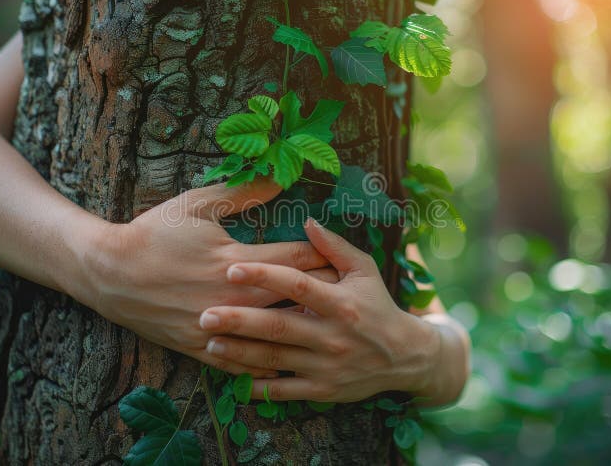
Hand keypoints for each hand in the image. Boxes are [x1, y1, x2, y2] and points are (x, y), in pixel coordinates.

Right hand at [76, 179, 335, 377]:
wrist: (109, 273)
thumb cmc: (154, 232)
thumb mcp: (197, 205)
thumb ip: (243, 193)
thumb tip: (281, 178)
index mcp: (236, 261)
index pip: (295, 261)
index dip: (325, 258)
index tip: (346, 259)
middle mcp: (234, 297)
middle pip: (293, 300)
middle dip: (323, 297)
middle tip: (350, 298)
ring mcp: (218, 325)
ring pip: (272, 336)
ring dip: (300, 332)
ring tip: (328, 332)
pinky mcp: (201, 346)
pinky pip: (241, 362)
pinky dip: (265, 363)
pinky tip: (286, 364)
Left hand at [197, 219, 465, 402]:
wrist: (406, 357)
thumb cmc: (378, 305)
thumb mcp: (364, 270)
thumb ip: (334, 247)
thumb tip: (306, 220)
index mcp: (341, 302)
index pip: (298, 285)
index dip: (265, 276)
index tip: (232, 268)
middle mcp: (332, 335)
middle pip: (279, 325)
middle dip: (240, 320)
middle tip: (204, 314)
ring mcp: (327, 366)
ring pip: (276, 359)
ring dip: (240, 352)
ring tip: (209, 343)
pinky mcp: (324, 390)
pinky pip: (286, 390)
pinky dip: (260, 387)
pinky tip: (234, 379)